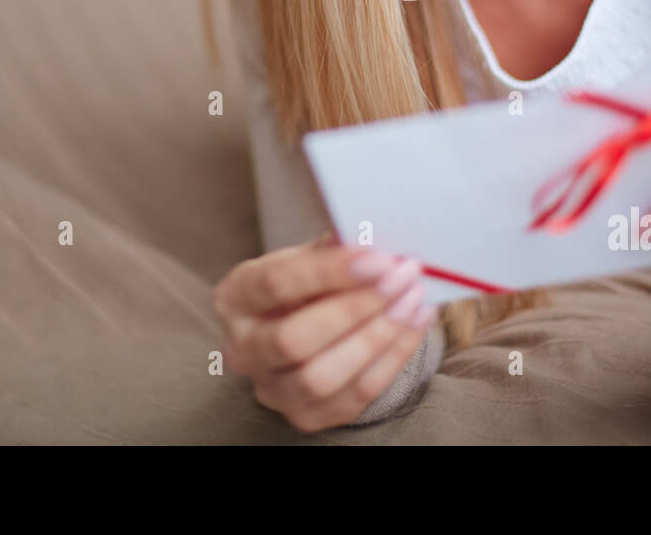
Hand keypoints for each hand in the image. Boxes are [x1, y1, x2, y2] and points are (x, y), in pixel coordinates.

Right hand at [213, 232, 436, 431]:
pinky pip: (354, 397)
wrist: (306, 326)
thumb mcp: (307, 257)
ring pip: (321, 377)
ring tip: (412, 300)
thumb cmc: (305, 286)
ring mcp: (271, 389)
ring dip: (377, 336)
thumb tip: (370, 233)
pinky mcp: (305, 417)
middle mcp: (243, 349)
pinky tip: (414, 324)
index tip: (379, 257)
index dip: (330, 271)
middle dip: (356, 308)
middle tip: (402, 277)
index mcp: (235, 297)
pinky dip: (391, 359)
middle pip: (294, 339)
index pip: (276, 284)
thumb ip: (332, 247)